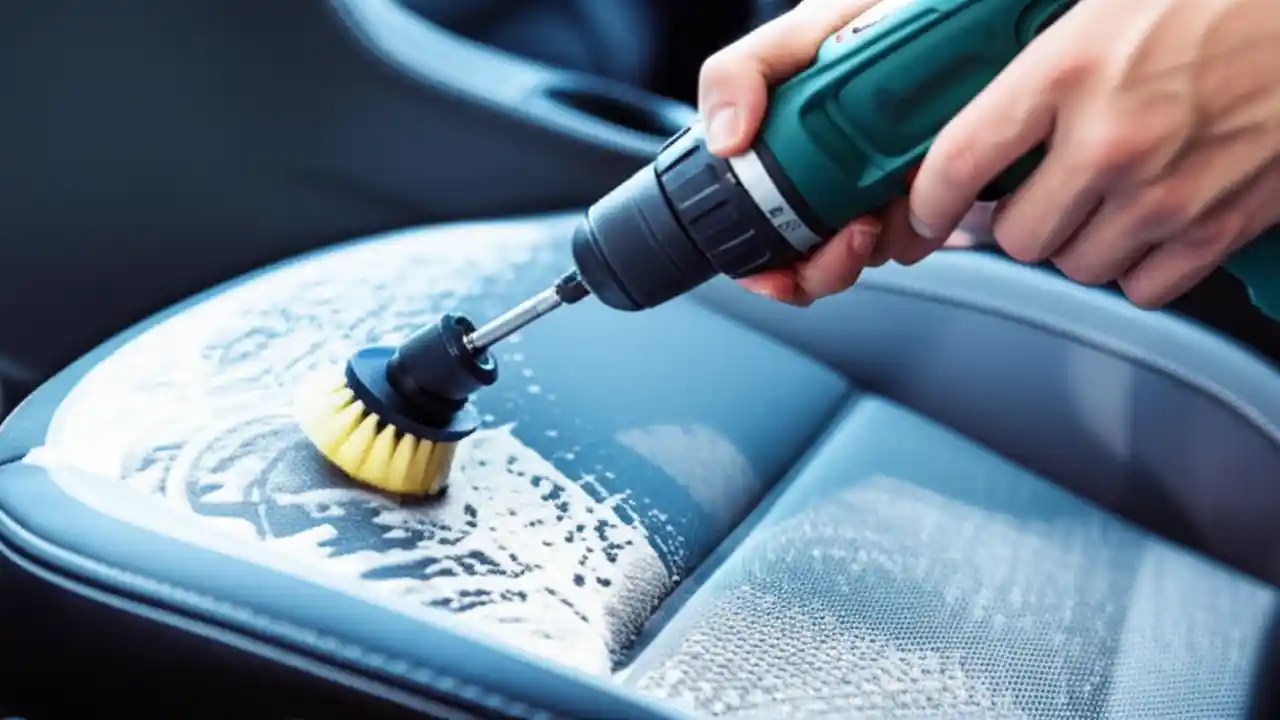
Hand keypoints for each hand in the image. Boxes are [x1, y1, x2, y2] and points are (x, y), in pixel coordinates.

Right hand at [699, 0, 939, 305]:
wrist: (960, 12)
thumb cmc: (885, 13)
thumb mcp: (804, 29)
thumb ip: (744, 71)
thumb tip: (725, 142)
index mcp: (783, 151)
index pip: (756, 240)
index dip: (763, 270)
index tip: (779, 271)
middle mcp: (828, 177)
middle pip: (812, 265)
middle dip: (831, 264)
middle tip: (857, 228)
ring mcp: (879, 187)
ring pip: (867, 260)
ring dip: (882, 245)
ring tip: (898, 196)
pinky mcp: (937, 192)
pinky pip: (922, 239)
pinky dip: (925, 228)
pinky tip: (931, 187)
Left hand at [910, 0, 1279, 308]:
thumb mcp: (1104, 3)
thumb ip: (1039, 63)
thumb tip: (983, 120)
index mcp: (1070, 69)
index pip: (958, 161)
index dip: (926, 201)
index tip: (922, 213)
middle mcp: (1112, 140)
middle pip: (1015, 235)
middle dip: (1018, 217)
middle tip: (1039, 189)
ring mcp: (1167, 192)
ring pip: (1076, 266)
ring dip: (1078, 241)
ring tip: (1104, 198)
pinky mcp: (1220, 226)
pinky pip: (1143, 287)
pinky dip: (1138, 265)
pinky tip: (1148, 223)